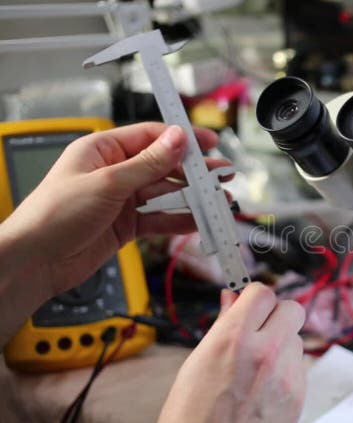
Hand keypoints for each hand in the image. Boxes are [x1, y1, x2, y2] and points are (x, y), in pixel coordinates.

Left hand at [1, 122, 229, 297]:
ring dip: (193, 197)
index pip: (151, 136)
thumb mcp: (107, 183)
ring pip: (166, 193)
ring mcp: (122, 199)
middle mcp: (114, 171)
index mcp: (103, 150)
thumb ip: (148, 163)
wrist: (35, 261)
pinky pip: (160, 218)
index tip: (209, 142)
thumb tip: (177, 139)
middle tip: (223, 174)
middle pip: (164, 165)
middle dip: (195, 171)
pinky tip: (199, 220)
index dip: (182, 139)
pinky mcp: (126, 224)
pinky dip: (180, 220)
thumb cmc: (53, 215)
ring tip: (219, 200)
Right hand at [154, 283, 306, 422]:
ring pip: (296, 339)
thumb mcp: (196, 364)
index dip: (254, 297)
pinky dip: (286, 371)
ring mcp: (286, 375)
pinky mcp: (298, 396)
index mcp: (233, 338)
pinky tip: (264, 387)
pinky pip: (299, 367)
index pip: (261, 292)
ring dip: (281, 345)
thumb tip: (232, 301)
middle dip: (275, 315)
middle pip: (291, 308)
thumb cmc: (189, 422)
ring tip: (256, 367)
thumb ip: (222, 327)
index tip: (250, 305)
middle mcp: (265, 351)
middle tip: (259, 330)